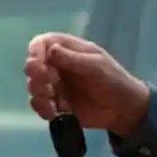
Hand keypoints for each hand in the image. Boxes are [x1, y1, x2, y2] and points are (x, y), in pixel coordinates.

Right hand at [25, 33, 149, 137]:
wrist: (124, 110)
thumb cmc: (114, 80)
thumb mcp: (96, 66)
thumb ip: (73, 59)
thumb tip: (50, 49)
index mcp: (67, 49)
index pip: (42, 43)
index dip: (35, 51)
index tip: (37, 63)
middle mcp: (57, 65)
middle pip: (33, 66)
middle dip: (36, 76)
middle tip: (48, 84)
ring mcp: (55, 85)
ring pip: (34, 87)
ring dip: (38, 94)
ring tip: (52, 101)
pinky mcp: (56, 104)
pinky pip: (40, 106)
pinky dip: (42, 109)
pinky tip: (53, 113)